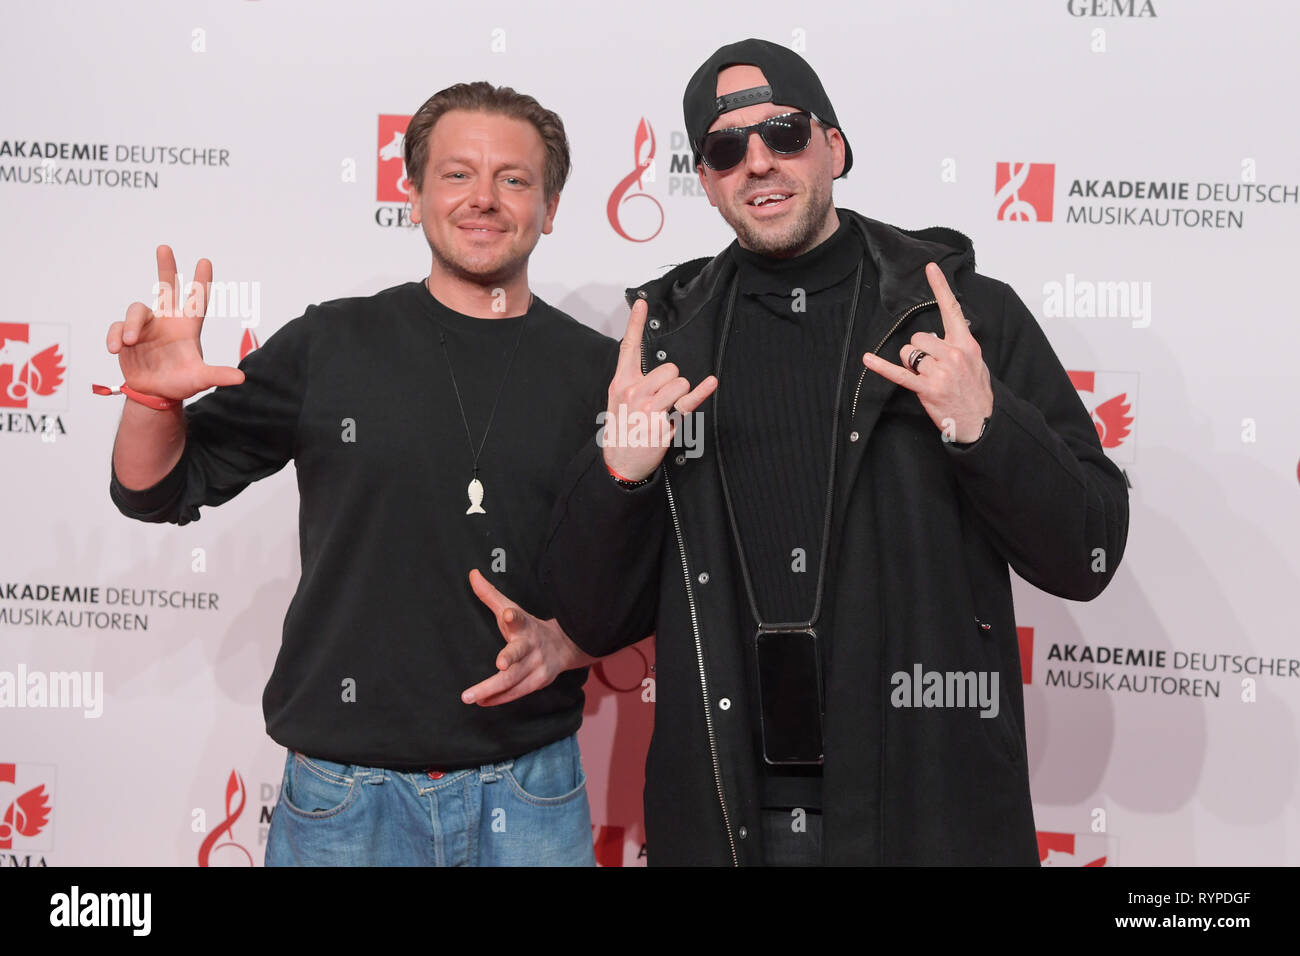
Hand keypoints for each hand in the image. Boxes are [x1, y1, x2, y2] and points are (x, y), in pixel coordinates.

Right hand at [105, 245, 244, 400]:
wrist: (155, 394)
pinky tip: (115, 348)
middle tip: (165, 248)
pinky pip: (118, 328)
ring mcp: (145, 326)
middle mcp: (167, 321)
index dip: (201, 281)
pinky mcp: (126, 335)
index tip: (205, 261)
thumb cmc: (180, 382)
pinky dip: (115, 336)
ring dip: (131, 324)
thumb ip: (217, 376)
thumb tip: (241, 378)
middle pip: (166, 287)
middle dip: (166, 267)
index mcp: (187, 327)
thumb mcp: (200, 379)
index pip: (197, 300)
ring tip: (130, 342)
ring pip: (137, 310)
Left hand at [460, 569, 596, 706]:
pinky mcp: (538, 682)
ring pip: (513, 680)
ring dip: (491, 689)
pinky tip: (481, 702)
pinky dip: (497, 698)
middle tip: (499, 665)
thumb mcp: (511, 608)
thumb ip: (490, 595)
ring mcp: (537, 666)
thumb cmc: (527, 628)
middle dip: (508, 659)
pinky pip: (515, 693)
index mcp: (525, 626)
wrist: (564, 647)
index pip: (519, 619)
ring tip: (469, 696)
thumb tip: (472, 574)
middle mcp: (532, 646)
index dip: (513, 617)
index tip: (508, 614)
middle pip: (519, 654)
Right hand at [602, 298, 717, 481]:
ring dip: (681, 394)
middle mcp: (634, 392)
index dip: (636, 324)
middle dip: (673, 380)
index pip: (628, 348)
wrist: (619, 462)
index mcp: (621, 384)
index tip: (643, 304)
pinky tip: (710, 383)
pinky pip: (687, 402)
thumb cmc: (623, 430)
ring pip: (679, 383)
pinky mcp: (663, 424)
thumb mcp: (618, 402)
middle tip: (664, 399)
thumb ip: (633, 382)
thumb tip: (656, 370)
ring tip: (668, 410)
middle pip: (668, 368)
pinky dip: (701, 392)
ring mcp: (648, 408)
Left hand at [862, 262, 992, 442]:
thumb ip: (959, 344)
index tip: (929, 267)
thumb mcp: (976, 362)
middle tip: (930, 368)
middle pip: (919, 337)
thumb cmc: (976, 392)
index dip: (940, 287)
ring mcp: (941, 371)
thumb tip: (944, 332)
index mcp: (966, 344)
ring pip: (909, 353)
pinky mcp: (927, 388)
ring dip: (911, 364)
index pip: (952, 310)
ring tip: (927, 378)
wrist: (982, 421)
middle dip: (918, 351)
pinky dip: (882, 367)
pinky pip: (899, 374)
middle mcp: (954, 354)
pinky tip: (868, 359)